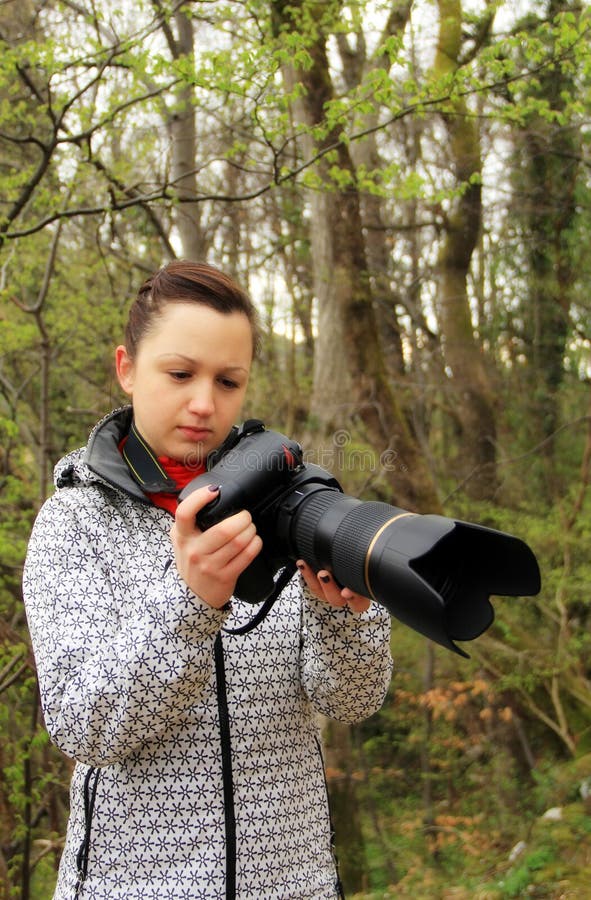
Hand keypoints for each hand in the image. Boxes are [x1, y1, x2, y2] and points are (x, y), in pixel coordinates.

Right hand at [171, 486, 262, 608]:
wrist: (191, 597)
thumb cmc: (191, 562)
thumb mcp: (182, 540)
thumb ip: (190, 520)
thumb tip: (211, 495)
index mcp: (182, 536)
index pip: (185, 513)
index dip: (199, 498)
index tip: (214, 491)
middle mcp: (194, 550)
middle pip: (224, 529)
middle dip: (242, 519)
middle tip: (246, 516)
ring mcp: (208, 565)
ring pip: (238, 542)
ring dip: (250, 531)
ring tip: (251, 528)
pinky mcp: (224, 577)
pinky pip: (246, 556)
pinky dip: (255, 545)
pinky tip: (255, 541)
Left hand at [296, 559, 370, 612]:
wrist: (351, 574)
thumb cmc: (366, 566)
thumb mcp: (372, 563)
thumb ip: (375, 554)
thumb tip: (380, 528)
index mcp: (363, 595)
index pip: (360, 602)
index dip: (354, 598)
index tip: (348, 591)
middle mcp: (345, 596)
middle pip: (336, 600)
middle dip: (329, 587)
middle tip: (325, 574)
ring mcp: (331, 593)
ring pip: (320, 593)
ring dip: (314, 579)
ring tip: (309, 566)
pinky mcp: (319, 588)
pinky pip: (310, 585)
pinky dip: (306, 573)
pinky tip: (302, 562)